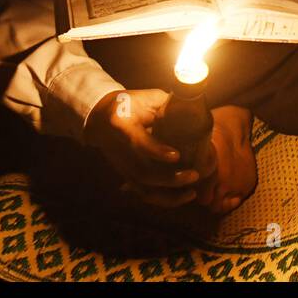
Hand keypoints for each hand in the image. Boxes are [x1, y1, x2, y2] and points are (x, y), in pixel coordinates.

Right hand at [85, 89, 215, 207]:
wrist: (101, 118)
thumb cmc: (130, 104)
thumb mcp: (147, 98)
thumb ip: (168, 105)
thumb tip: (196, 110)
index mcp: (122, 124)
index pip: (137, 142)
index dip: (155, 150)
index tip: (177, 156)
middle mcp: (118, 150)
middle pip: (141, 173)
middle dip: (169, 179)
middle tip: (194, 174)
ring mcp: (121, 166)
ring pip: (142, 189)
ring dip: (168, 196)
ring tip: (192, 191)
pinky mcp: (126, 176)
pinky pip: (144, 193)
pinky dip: (164, 199)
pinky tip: (184, 196)